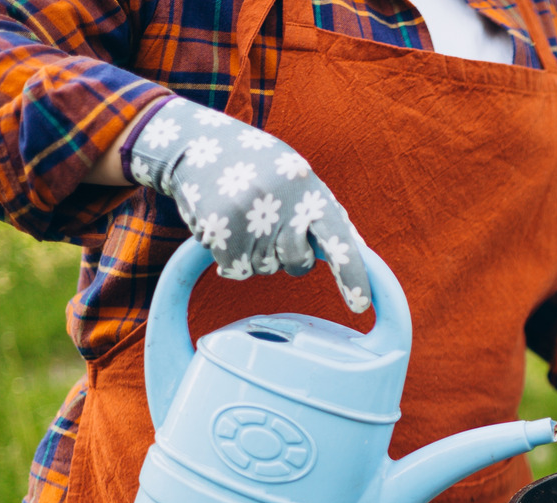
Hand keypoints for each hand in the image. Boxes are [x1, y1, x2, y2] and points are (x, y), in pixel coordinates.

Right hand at [126, 97, 371, 311]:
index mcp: (308, 189)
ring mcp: (246, 217)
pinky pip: (235, 270)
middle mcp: (280, 203)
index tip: (360, 305)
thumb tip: (358, 252)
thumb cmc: (258, 167)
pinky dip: (231, 257)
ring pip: (264, 270)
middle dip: (289, 257)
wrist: (196, 144)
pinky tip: (225, 226)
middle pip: (297, 264)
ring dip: (255, 253)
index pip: (338, 240)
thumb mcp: (298, 178)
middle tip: (273, 226)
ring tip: (244, 217)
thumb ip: (324, 214)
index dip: (352, 275)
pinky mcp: (216, 231)